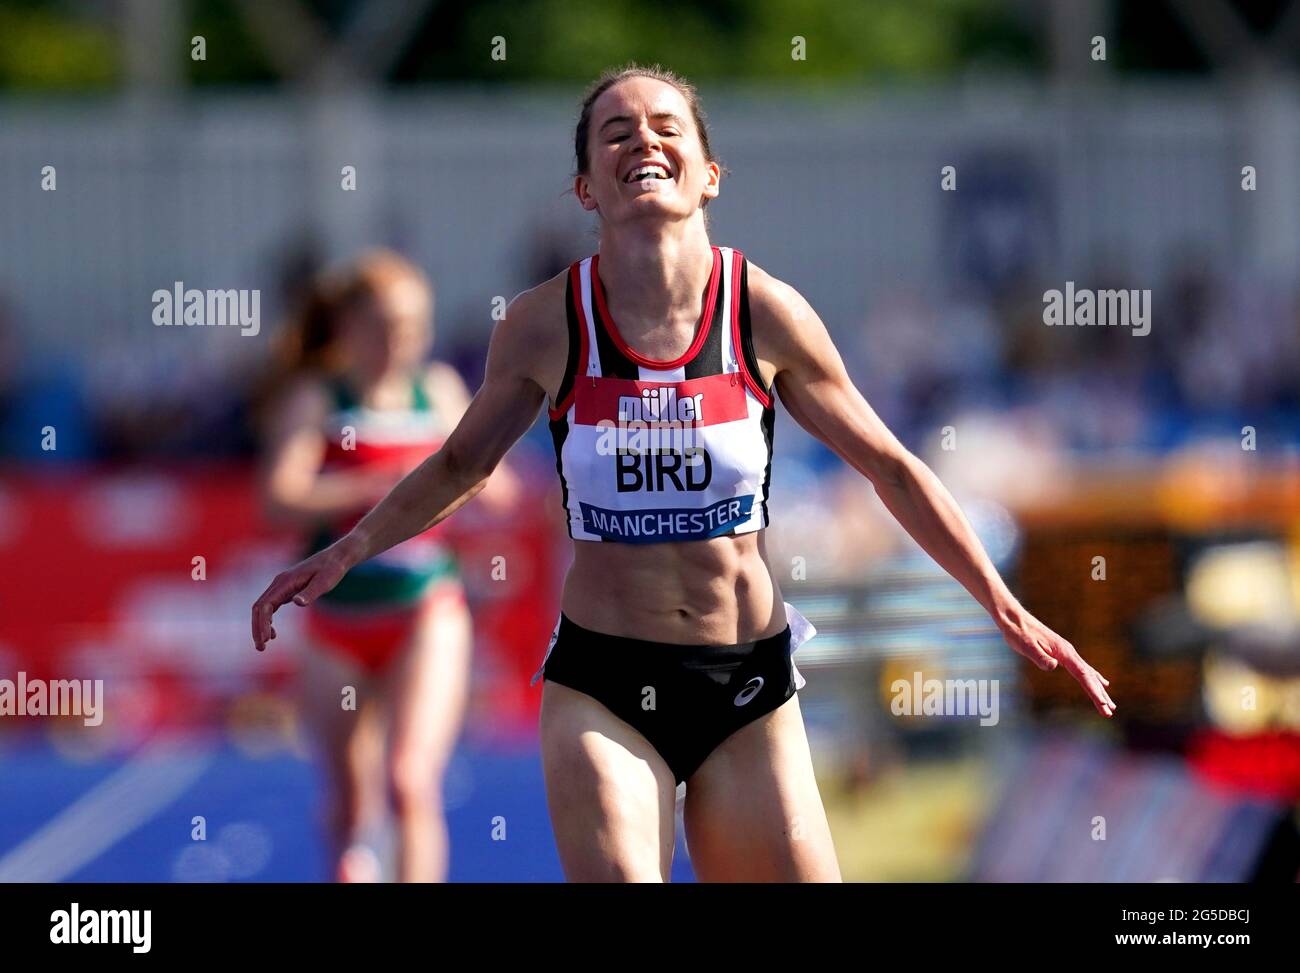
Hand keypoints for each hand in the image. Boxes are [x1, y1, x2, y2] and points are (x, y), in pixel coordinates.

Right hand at [251, 540, 356, 651]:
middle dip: (257, 627)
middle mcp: (279, 583)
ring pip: (262, 607)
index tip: (266, 640)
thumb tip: (297, 602)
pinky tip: (272, 632)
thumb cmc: (332, 569)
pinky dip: (267, 620)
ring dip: (260, 625)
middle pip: (259, 607)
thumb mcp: (325, 582)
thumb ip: (311, 592)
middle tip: (261, 648)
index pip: (265, 605)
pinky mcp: (286, 589)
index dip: (262, 623)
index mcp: (285, 582)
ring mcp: (281, 586)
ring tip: (264, 644)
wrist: (336, 558)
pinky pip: (270, 606)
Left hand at [997, 604, 1116, 716]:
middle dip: (1100, 694)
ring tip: (1110, 704)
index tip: (1103, 704)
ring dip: (1099, 689)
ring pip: (1088, 673)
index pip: (1083, 674)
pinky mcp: (1062, 653)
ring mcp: (1067, 652)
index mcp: (1064, 652)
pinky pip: (1083, 669)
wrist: (1015, 619)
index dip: (1093, 690)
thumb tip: (1053, 666)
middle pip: (1089, 676)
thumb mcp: (1027, 646)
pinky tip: (1101, 683)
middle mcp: (1069, 652)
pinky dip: (1094, 678)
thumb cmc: (1019, 633)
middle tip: (1110, 712)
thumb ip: (1040, 657)